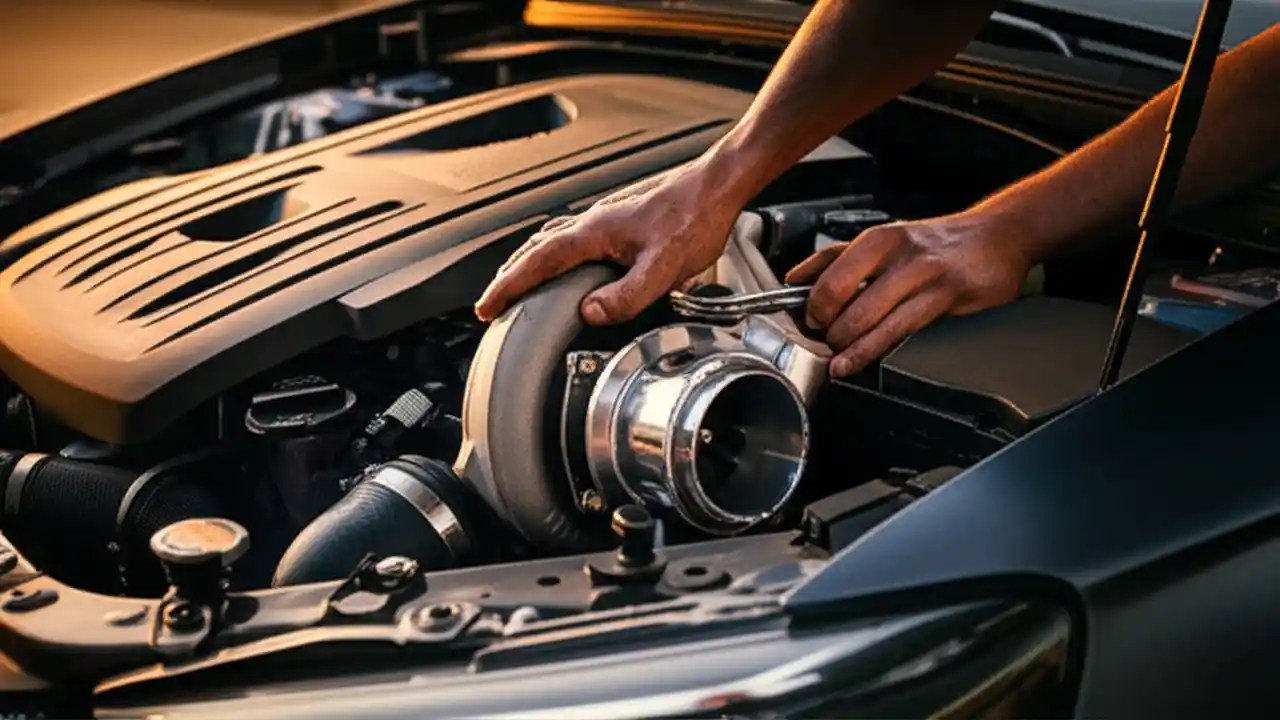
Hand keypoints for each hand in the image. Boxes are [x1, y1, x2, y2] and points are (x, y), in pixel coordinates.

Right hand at [475, 157, 744, 324]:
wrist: (719, 184)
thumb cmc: (695, 217)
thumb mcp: (663, 268)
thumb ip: (626, 296)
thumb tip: (590, 313)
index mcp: (594, 232)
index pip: (537, 263)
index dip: (508, 287)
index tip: (486, 307)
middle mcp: (594, 222)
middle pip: (537, 249)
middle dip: (511, 277)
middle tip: (493, 301)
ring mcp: (607, 219)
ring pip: (554, 241)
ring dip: (531, 264)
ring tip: (519, 283)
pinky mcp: (623, 220)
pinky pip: (575, 239)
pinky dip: (556, 253)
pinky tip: (569, 262)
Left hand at [786, 210, 1033, 376]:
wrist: (1001, 236)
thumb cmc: (939, 243)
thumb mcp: (887, 241)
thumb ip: (840, 258)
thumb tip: (796, 277)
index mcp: (877, 239)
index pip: (827, 270)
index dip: (809, 301)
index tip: (804, 319)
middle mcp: (896, 252)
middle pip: (840, 292)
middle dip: (824, 324)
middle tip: (821, 339)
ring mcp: (922, 273)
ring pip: (868, 314)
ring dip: (845, 342)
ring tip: (834, 358)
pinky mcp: (946, 296)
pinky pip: (899, 329)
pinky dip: (870, 350)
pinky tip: (853, 362)